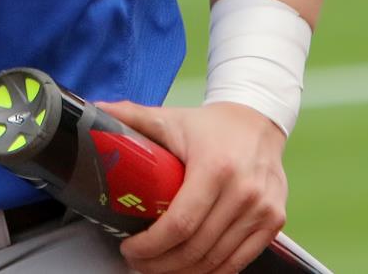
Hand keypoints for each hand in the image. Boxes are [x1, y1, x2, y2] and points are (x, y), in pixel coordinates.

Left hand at [102, 101, 287, 273]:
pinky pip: (240, 261)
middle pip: (196, 248)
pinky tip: (189, 268)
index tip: (129, 248)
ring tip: (157, 267)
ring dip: (183, 272)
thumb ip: (131, 116)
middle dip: (160, 264)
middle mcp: (244, 191)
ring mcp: (263, 210)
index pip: (180, 223)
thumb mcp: (170, 118)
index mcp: (215, 167)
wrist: (258, 122)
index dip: (151, 245)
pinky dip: (212, 271)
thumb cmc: (210, 126)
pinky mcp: (274, 222)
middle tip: (137, 262)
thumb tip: (93, 110)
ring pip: (217, 261)